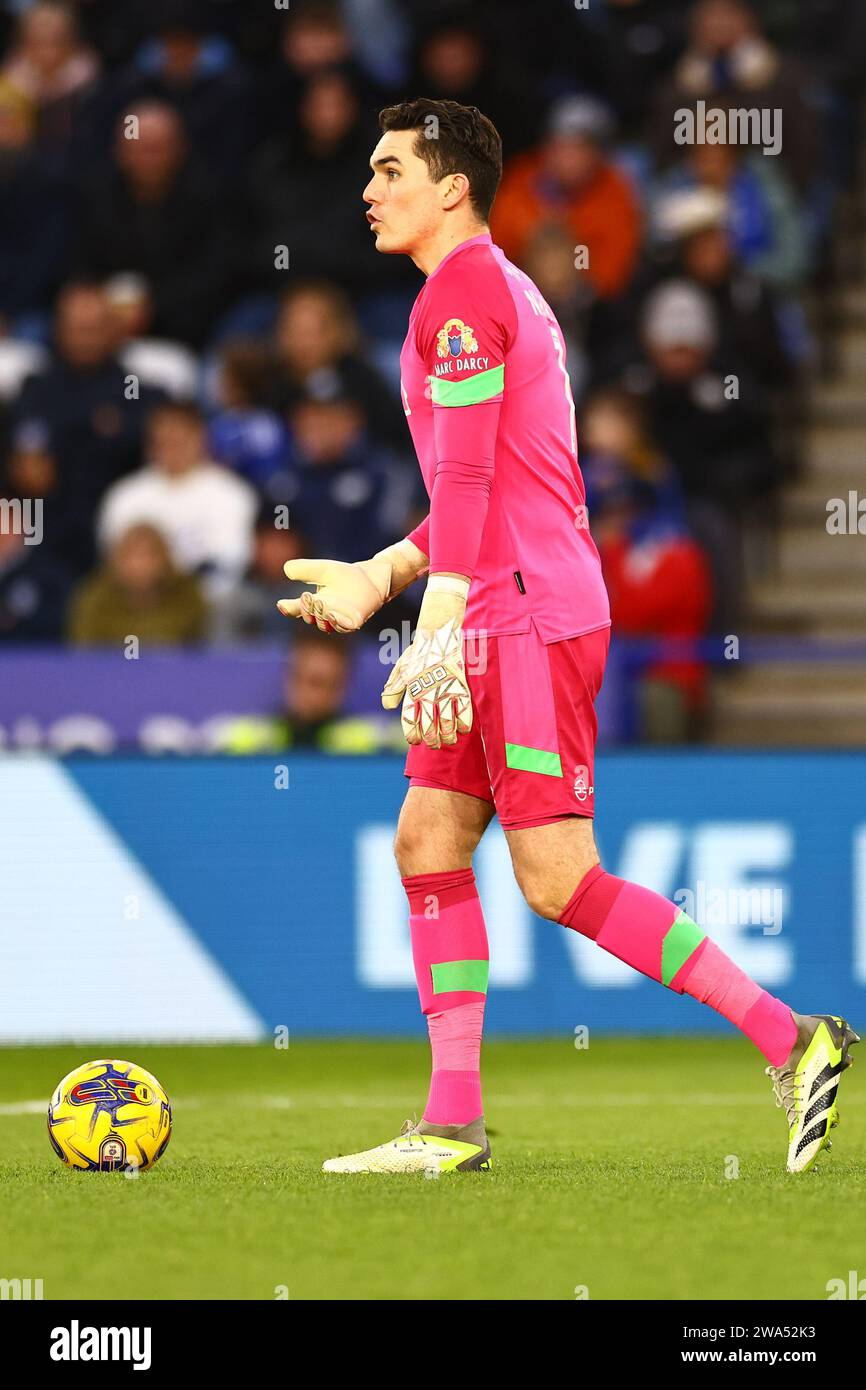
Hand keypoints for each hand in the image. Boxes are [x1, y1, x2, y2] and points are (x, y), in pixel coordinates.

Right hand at [278, 557, 390, 632]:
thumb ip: (306, 569)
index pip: (298, 608)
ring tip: (318, 603)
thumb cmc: (345, 575)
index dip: (289, 608)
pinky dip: (336, 623)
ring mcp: (339, 620)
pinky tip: (331, 615)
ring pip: (325, 624)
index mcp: (314, 603)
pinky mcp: (354, 622)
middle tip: (306, 597)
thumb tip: (287, 569)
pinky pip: (343, 627)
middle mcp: (324, 615)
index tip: (281, 604)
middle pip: (310, 617)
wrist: (370, 578)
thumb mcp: (323, 569)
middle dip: (306, 610)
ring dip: (320, 615)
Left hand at [381, 576, 471, 746]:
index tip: (415, 741)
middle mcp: (427, 691)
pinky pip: (464, 709)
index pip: (410, 719)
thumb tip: (387, 705)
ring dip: (448, 735)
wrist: (439, 633)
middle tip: (433, 745)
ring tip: (449, 741)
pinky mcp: (460, 684)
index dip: (412, 734)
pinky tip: (464, 729)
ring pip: (446, 721)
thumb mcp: (402, 667)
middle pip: (428, 725)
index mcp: (412, 689)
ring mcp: (444, 689)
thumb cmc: (419, 651)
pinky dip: (464, 722)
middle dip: (431, 739)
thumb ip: (395, 686)